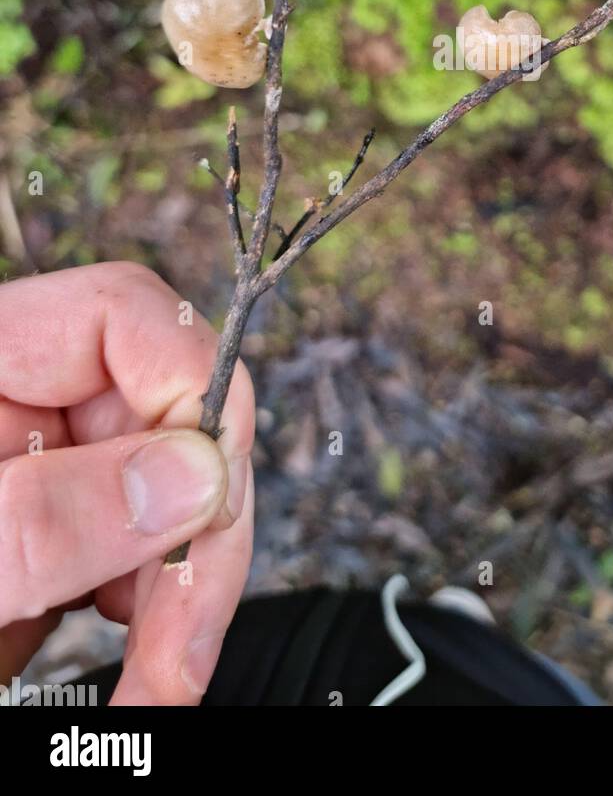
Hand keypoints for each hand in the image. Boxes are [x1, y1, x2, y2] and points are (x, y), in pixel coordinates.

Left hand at [0, 262, 254, 704]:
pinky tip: (134, 667)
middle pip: (166, 416)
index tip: (205, 511)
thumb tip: (199, 475)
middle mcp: (19, 403)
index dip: (192, 398)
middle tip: (183, 653)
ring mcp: (32, 473)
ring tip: (156, 683)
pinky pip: (127, 551)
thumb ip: (53, 512)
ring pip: (165, 492)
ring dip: (181, 590)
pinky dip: (149, 614)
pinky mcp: (37, 541)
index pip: (127, 317)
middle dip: (196, 536)